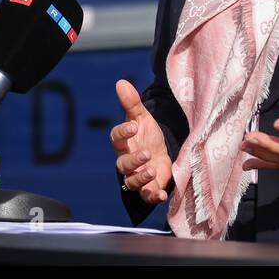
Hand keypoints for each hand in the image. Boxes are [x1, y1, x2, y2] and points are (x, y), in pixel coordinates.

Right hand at [111, 79, 172, 204]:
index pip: (116, 138)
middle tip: (146, 153)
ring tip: (152, 171)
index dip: (123, 132)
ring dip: (141, 177)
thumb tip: (120, 82)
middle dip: (134, 159)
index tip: (133, 126)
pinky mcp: (149, 188)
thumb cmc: (147, 135)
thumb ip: (132, 102)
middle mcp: (127, 161)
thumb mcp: (143, 117)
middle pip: (123, 164)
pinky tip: (162, 195)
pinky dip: (153, 196)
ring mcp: (137, 176)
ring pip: (132, 181)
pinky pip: (147, 195)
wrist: (161, 153)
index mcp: (124, 142)